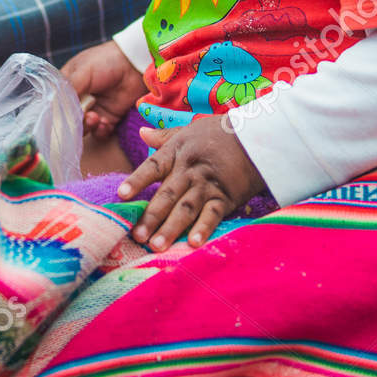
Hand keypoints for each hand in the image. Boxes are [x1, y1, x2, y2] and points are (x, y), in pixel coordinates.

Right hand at [62, 40, 142, 139]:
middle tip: (83, 117)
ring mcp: (93, 111)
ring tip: (95, 119)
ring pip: (83, 129)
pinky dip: (101, 131)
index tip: (60, 119)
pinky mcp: (108, 119)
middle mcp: (77, 101)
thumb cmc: (105, 61)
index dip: (56, 114)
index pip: (55, 105)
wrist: (134, 64)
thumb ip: (69, 89)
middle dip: (74, 123)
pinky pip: (100, 132)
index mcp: (66, 87)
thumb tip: (54, 107)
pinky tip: (105, 124)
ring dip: (87, 127)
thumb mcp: (82, 71)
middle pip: (68, 120)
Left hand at [118, 114, 264, 250]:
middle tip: (137, 235)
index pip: (152, 167)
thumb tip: (141, 133)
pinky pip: (212, 215)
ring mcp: (207, 185)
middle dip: (151, 216)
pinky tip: (192, 243)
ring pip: (186, 209)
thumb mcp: (188, 130)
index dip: (136, 181)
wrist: (256, 138)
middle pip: (167, 194)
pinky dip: (203, 229)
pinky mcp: (226, 197)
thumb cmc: (218, 134)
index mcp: (177, 152)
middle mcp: (189, 170)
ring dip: (171, 228)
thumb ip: (164, 136)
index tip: (121, 195)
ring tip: (156, 246)